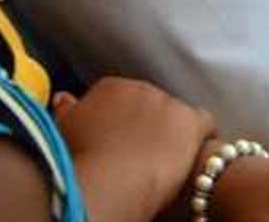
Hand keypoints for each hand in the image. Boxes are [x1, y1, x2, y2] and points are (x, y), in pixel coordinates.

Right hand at [52, 78, 212, 221]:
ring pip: (176, 115)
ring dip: (173, 133)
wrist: (109, 179)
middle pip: (150, 105)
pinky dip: (202, 137)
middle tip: (141, 155)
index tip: (120, 143)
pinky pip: (204, 124)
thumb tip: (64, 98)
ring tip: (167, 161)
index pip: (122, 100)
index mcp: (110, 89)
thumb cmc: (81, 161)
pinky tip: (196, 156)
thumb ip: (67, 111)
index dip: (123, 123)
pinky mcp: (189, 122)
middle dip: (148, 126)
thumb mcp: (64, 132)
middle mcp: (140, 88)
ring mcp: (167, 103)